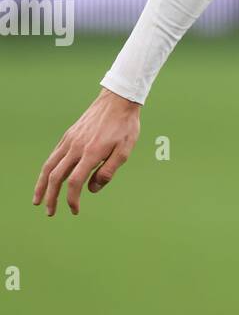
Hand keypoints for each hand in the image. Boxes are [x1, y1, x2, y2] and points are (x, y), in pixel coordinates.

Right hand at [33, 88, 140, 215]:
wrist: (117, 100)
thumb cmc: (125, 127)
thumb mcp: (124, 151)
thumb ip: (108, 172)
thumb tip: (92, 189)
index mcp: (92, 153)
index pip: (75, 181)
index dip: (72, 199)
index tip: (74, 210)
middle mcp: (76, 147)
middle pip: (56, 176)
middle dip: (51, 197)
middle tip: (50, 213)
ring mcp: (69, 140)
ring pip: (49, 165)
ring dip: (42, 185)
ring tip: (38, 200)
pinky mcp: (68, 136)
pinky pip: (54, 155)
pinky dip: (48, 170)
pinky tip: (47, 178)